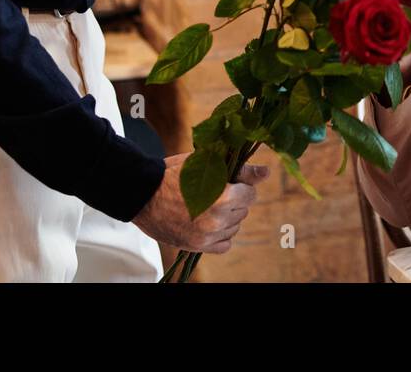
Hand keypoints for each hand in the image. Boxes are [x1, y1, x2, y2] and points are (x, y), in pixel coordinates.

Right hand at [132, 156, 269, 253]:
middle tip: (212, 193)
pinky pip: (224, 244)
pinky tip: (206, 222)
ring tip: (206, 206)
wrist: (144, 193)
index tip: (226, 183)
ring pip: (234, 226)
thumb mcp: (208, 164)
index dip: (239, 186)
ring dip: (226, 217)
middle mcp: (218, 220)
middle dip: (233, 201)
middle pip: (243, 210)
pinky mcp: (198, 246)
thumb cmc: (175, 174)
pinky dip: (219, 234)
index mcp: (223, 197)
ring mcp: (207, 236)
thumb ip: (241, 171)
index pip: (250, 194)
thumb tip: (266, 173)